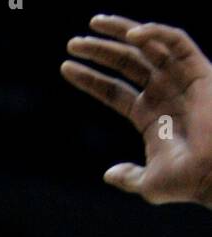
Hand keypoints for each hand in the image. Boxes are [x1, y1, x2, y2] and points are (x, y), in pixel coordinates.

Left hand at [62, 16, 211, 206]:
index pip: (114, 90)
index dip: (91, 78)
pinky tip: (130, 35)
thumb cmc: (186, 181)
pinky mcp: (200, 70)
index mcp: (149, 116)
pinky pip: (176, 42)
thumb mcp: (148, 183)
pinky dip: (155, 34)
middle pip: (127, 63)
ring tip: (93, 25)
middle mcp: (164, 93)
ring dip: (120, 33)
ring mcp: (180, 79)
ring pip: (148, 45)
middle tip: (73, 43)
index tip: (66, 67)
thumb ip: (128, 177)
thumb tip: (109, 174)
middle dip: (100, 51)